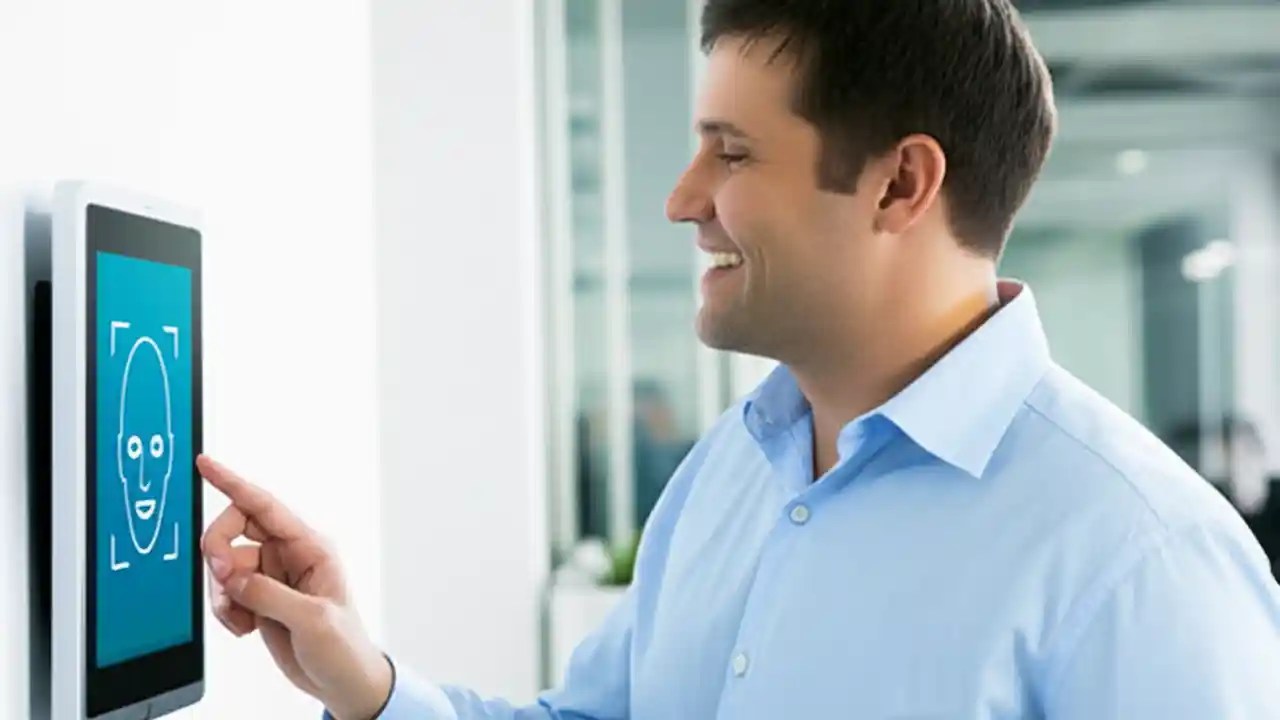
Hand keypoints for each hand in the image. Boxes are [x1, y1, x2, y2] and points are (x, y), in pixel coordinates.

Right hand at [199, 454, 392, 719]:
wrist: (340, 681)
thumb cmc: (343, 647)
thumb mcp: (312, 619)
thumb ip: (269, 594)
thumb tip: (232, 577)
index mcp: (311, 547)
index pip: (264, 505)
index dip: (232, 483)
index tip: (204, 465)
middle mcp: (289, 555)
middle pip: (233, 531)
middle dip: (218, 554)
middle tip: (223, 582)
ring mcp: (272, 576)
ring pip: (224, 566)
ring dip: (222, 593)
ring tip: (242, 618)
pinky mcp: (259, 597)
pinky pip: (225, 591)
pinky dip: (225, 609)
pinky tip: (245, 627)